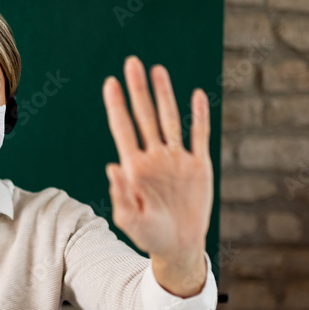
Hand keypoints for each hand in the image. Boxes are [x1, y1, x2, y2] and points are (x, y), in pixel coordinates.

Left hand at [102, 57, 212, 271]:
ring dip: (164, 94)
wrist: (178, 247)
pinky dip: (197, 115)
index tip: (110, 83)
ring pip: (169, 119)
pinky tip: (195, 95)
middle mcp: (154, 158)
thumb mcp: (130, 220)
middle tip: (131, 62)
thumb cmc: (150, 236)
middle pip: (145, 116)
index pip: (123, 130)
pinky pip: (199, 135)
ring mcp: (176, 159)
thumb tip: (112, 167)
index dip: (117, 106)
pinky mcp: (198, 165)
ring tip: (156, 70)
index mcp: (135, 168)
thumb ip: (121, 195)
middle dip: (138, 90)